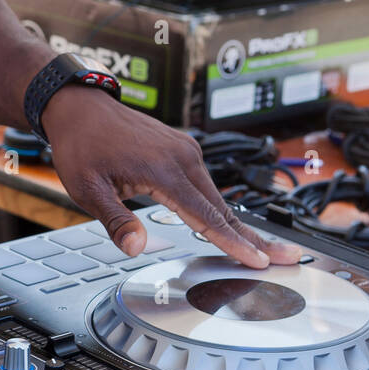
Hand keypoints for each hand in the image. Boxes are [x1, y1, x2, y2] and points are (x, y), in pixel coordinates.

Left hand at [41, 88, 300, 267]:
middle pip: (225, 208)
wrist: (81, 107)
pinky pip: (207, 185)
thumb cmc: (81, 147)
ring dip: (240, 225)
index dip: (233, 243)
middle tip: (287, 258)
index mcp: (164, 171)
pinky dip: (221, 208)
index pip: (207, 217)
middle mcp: (184, 158)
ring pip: (218, 198)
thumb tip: (135, 247)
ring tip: (264, 250)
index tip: (257, 261)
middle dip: (256, 237)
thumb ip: (115, 220)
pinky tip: (231, 227)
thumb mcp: (88, 190)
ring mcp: (186, 151)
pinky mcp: (183, 150)